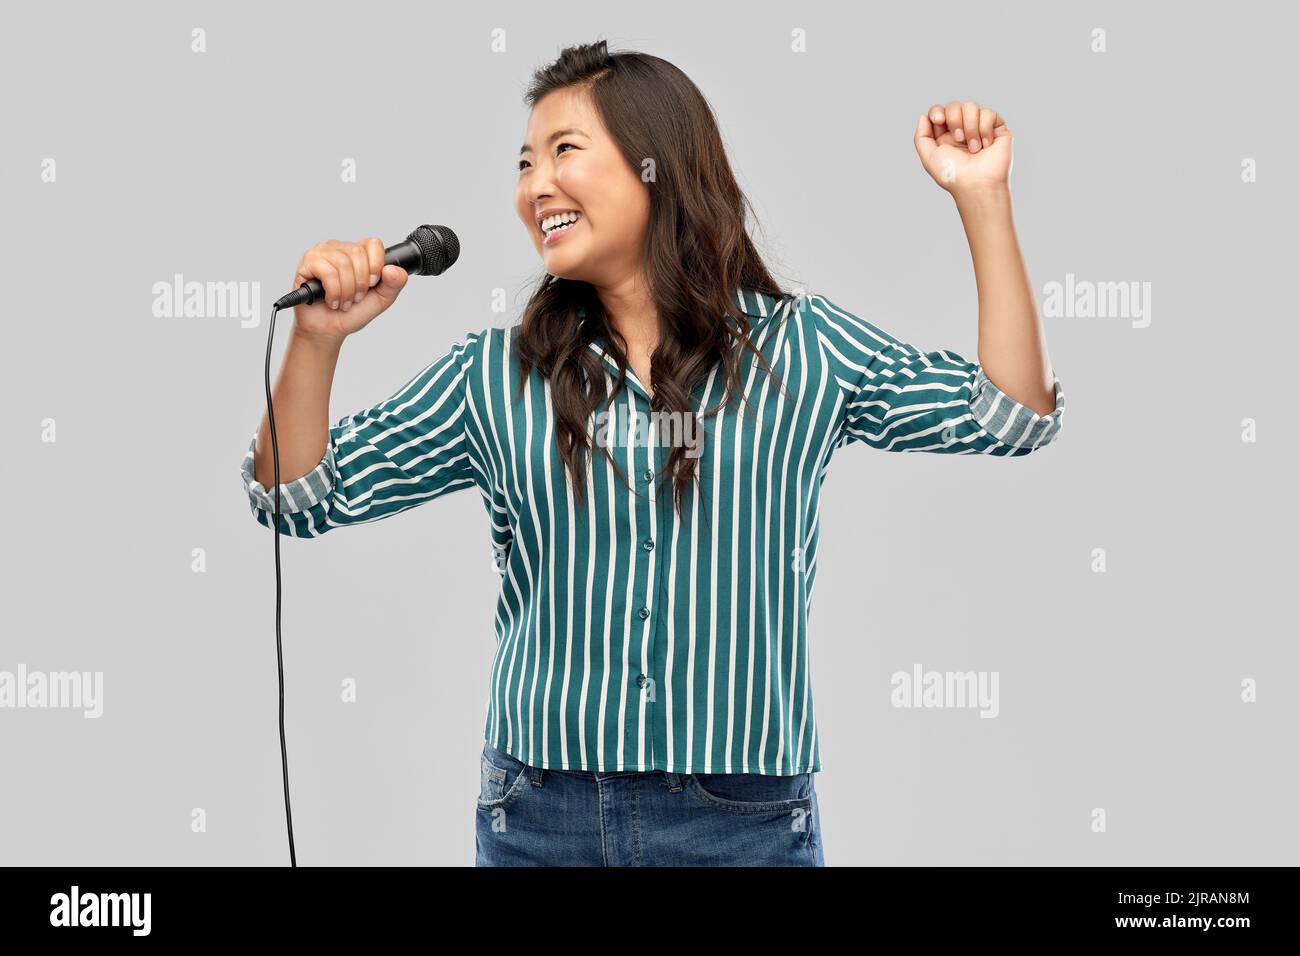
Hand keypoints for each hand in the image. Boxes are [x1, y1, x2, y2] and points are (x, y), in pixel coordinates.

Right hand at [289, 238, 408, 344]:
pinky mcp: (308, 262)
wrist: (329, 329)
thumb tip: (394, 270)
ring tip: (343, 302)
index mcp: (359, 253)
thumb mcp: (381, 299)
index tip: (373, 284)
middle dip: (360, 284)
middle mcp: (340, 248)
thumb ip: (394, 284)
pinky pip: (328, 272)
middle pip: (358, 254)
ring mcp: (323, 252)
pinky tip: (331, 301)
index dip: (376, 265)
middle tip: (355, 298)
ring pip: (343, 264)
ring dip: (347, 291)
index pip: (373, 243)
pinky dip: (333, 292)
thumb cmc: (352, 312)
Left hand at [914, 100, 1012, 196]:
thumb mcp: (929, 158)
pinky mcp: (997, 128)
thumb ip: (922, 137)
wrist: (977, 183)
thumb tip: (924, 116)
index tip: (939, 120)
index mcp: (945, 136)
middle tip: (958, 138)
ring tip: (974, 148)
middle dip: (954, 119)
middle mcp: (962, 130)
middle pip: (954, 105)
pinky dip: (984, 129)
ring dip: (970, 127)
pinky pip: (989, 113)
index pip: (939, 111)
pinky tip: (986, 145)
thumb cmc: (953, 175)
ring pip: (971, 106)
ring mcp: (979, 128)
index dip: (937, 111)